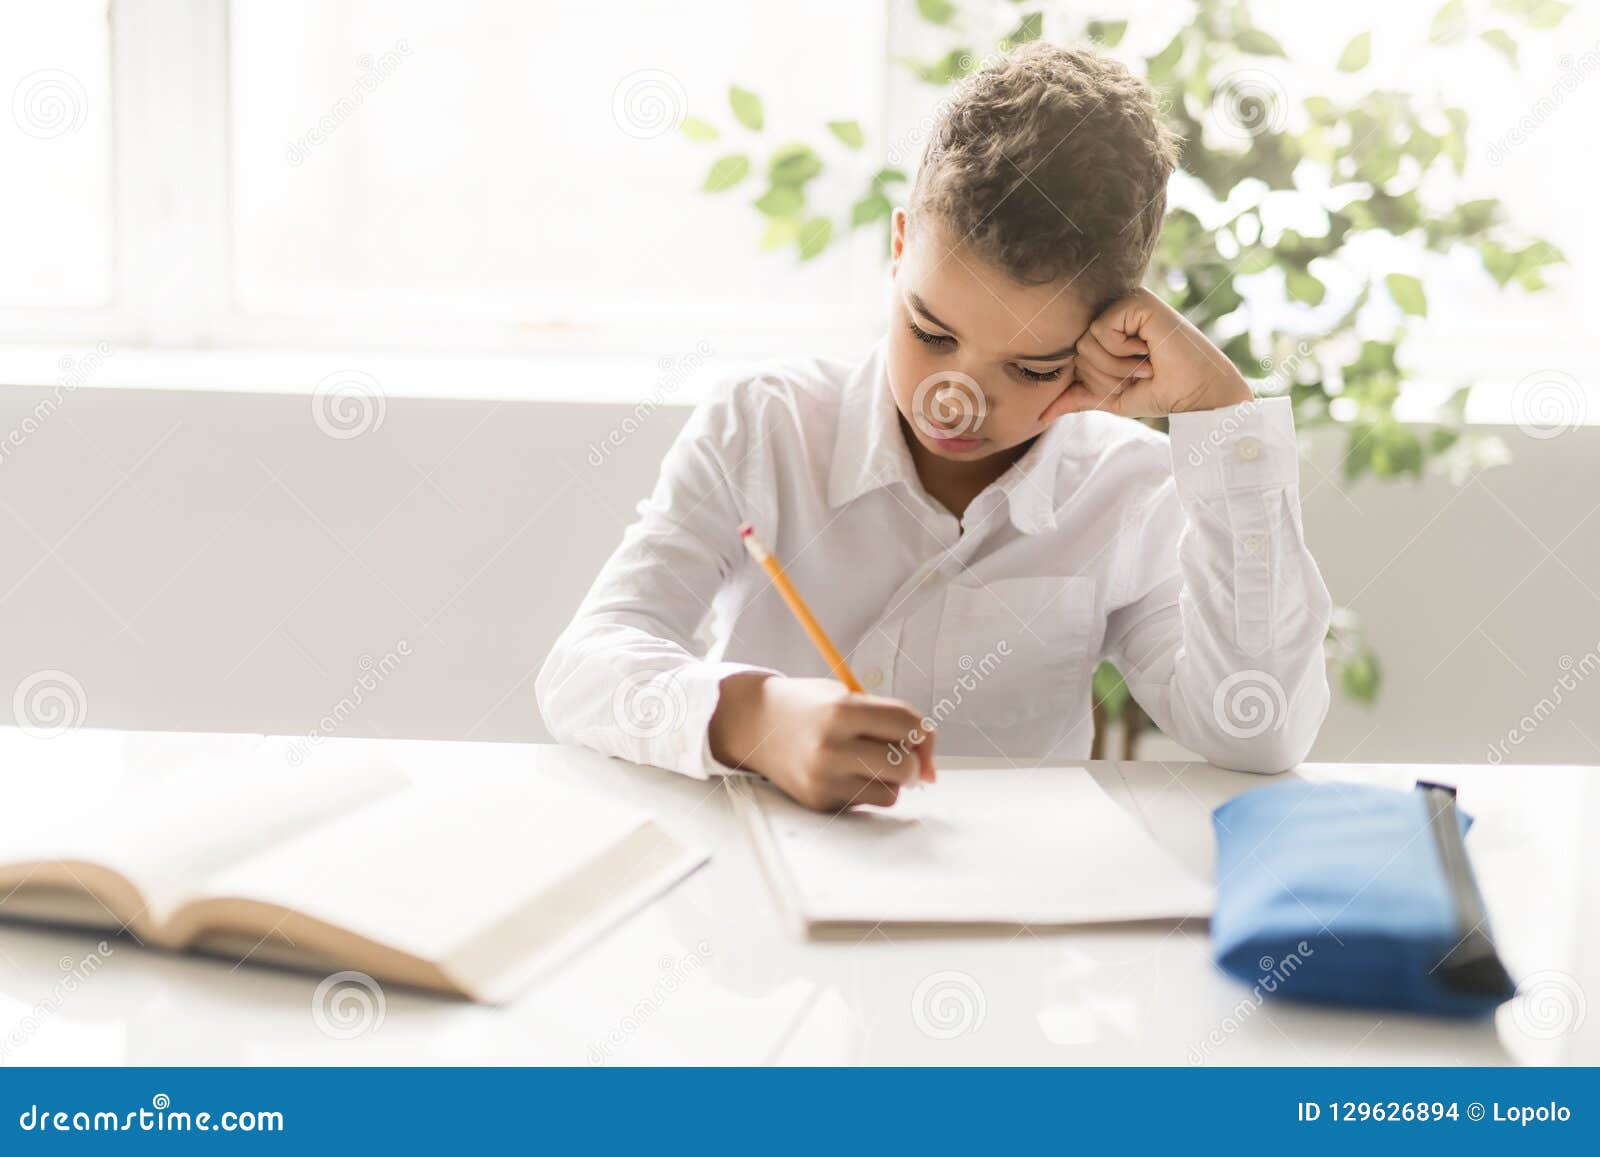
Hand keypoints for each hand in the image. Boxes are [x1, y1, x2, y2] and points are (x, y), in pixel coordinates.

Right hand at [708, 674, 934, 811]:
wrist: (756, 724)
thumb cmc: (811, 708)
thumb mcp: (847, 698)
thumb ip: (892, 724)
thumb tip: (932, 774)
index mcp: (841, 710)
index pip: (907, 724)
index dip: (924, 732)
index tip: (921, 736)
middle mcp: (831, 747)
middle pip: (904, 765)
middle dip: (913, 761)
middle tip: (901, 753)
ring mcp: (823, 778)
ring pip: (891, 791)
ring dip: (890, 778)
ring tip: (866, 760)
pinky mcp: (819, 800)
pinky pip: (868, 803)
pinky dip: (868, 789)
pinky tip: (847, 773)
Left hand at [1042, 287, 1253, 420]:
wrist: (1195, 394)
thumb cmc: (1160, 392)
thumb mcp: (1111, 397)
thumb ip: (1079, 396)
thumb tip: (1042, 414)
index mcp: (1110, 328)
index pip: (1075, 356)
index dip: (1097, 380)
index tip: (1130, 381)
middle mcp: (1115, 311)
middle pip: (1077, 350)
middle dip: (1106, 375)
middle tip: (1139, 373)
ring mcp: (1125, 303)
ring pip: (1086, 343)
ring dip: (1115, 366)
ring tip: (1144, 363)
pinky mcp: (1135, 300)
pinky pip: (1101, 331)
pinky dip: (1121, 352)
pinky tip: (1147, 349)